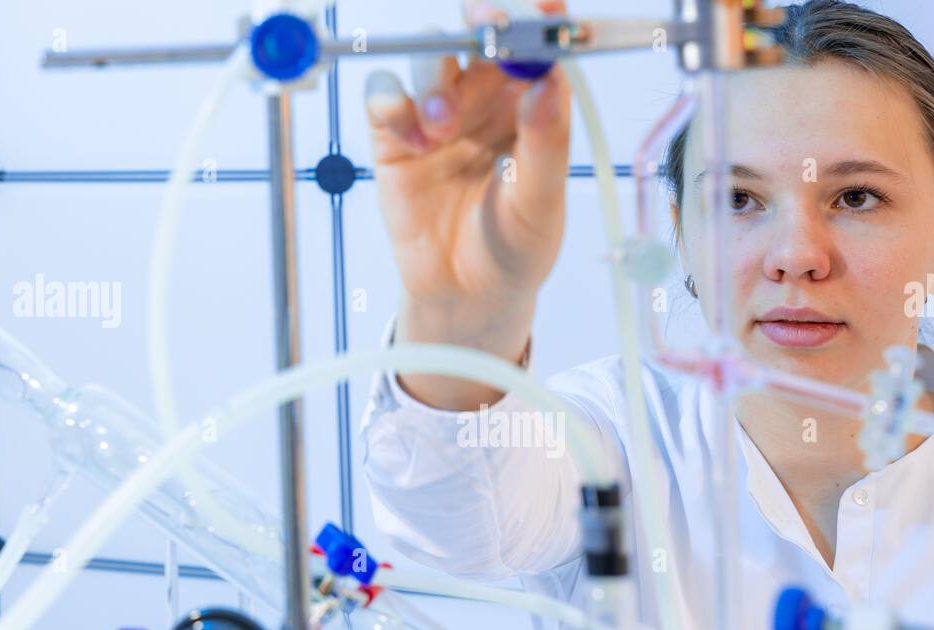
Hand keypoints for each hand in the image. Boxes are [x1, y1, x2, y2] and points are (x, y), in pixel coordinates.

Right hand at [364, 1, 571, 407]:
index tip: (542, 12)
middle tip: (484, 25)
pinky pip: (384, 94)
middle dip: (482, 18)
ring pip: (430, 56)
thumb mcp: (541, 206)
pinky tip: (412, 140)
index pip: (537, 44)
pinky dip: (393, 104)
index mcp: (531, 106)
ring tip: (442, 130)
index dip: (538, 18)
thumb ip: (546, 145)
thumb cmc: (515, 249)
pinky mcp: (395, 136)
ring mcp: (438, 112)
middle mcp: (486, 98)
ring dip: (435, 81)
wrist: (465, 296)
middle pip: (479, 30)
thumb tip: (549, 82)